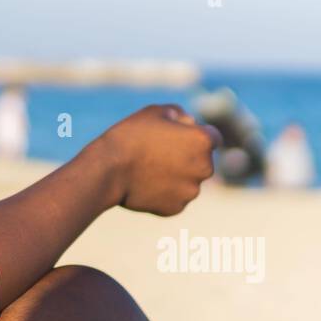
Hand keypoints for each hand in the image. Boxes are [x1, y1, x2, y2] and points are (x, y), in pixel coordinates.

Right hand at [92, 104, 219, 215]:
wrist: (108, 170)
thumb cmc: (130, 136)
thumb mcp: (155, 112)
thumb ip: (179, 115)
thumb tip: (189, 123)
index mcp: (203, 141)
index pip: (212, 137)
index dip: (194, 134)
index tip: (177, 136)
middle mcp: (204, 168)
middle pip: (202, 161)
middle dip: (187, 157)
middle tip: (157, 153)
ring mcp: (191, 191)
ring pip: (188, 181)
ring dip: (176, 175)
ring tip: (147, 169)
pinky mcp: (176, 208)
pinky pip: (174, 197)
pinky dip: (164, 192)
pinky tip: (144, 184)